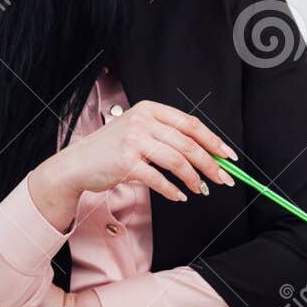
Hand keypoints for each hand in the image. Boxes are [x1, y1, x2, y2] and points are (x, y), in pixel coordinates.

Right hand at [27, 100, 238, 229]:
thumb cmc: (111, 150)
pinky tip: (179, 195)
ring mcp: (133, 141)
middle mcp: (142, 122)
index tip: (228, 156)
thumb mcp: (138, 131)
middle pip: (188, 143)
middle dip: (210, 164)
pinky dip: (172, 190)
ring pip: (177, 161)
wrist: (78, 163)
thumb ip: (166, 136)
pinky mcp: (126, 162)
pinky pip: (158, 179)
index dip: (213, 140)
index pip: (190, 123)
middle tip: (222, 178)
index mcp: (149, 110)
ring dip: (193, 179)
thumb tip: (205, 154)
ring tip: (200, 189)